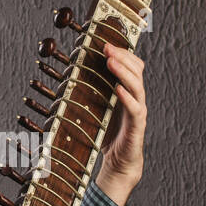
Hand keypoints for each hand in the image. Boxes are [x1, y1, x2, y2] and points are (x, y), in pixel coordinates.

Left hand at [96, 41, 146, 205]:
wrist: (119, 163)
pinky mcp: (137, 126)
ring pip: (137, 86)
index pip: (131, 65)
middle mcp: (135, 98)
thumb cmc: (107, 135)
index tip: (105, 42)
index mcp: (127, 91)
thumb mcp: (96, 109)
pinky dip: (127, 98)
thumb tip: (67, 76)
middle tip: (106, 47)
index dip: (122, 52)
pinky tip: (117, 89)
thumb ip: (89, 93)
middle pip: (137, 70)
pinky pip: (135, 108)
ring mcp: (138, 111)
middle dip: (122, 56)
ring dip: (124, 72)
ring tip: (111, 61)